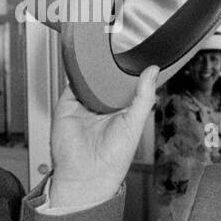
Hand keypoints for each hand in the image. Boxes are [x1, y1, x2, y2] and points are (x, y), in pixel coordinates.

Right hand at [49, 65, 158, 208]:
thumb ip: (144, 96)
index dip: (133, 71)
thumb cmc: (114, 157)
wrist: (87, 172)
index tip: (140, 55)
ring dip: (95, 66)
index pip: (128, 84)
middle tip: (122, 48)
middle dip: (114, 66)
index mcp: (123, 110)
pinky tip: (86, 63)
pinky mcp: (67, 103)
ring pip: (90, 78)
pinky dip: (77, 72)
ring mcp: (85, 103)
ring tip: (105, 52)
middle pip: (108, 78)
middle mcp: (104, 106)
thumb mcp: (136, 122)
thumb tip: (153, 71)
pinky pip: (72, 82)